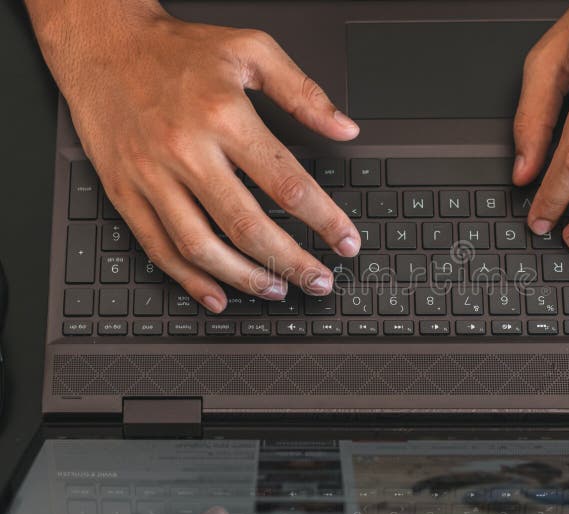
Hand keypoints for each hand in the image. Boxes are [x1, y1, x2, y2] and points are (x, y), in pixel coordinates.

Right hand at [26, 0, 360, 311]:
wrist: (103, 44)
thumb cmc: (177, 49)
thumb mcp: (250, 50)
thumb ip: (303, 92)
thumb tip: (345, 128)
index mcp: (223, 116)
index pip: (287, 183)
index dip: (324, 220)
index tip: (346, 241)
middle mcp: (186, 151)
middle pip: (247, 225)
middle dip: (291, 262)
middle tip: (320, 281)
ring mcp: (151, 176)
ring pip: (202, 246)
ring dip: (245, 278)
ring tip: (277, 291)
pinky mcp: (125, 191)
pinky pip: (158, 247)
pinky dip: (189, 279)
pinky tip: (217, 294)